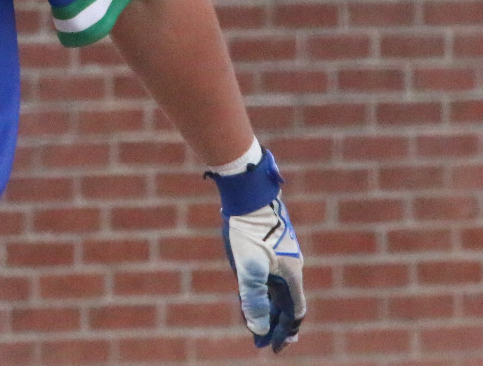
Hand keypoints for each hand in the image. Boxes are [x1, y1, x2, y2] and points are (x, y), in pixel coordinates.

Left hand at [210, 149, 306, 352]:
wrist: (247, 191)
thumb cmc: (248, 229)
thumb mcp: (248, 268)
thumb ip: (253, 299)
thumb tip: (258, 328)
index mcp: (291, 275)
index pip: (293, 313)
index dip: (284, 332)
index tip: (273, 348)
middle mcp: (290, 267)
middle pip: (286, 304)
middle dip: (275, 325)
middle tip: (263, 342)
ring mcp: (281, 255)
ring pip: (277, 289)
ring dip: (267, 309)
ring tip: (255, 324)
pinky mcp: (269, 245)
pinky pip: (269, 275)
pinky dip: (262, 290)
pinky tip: (250, 295)